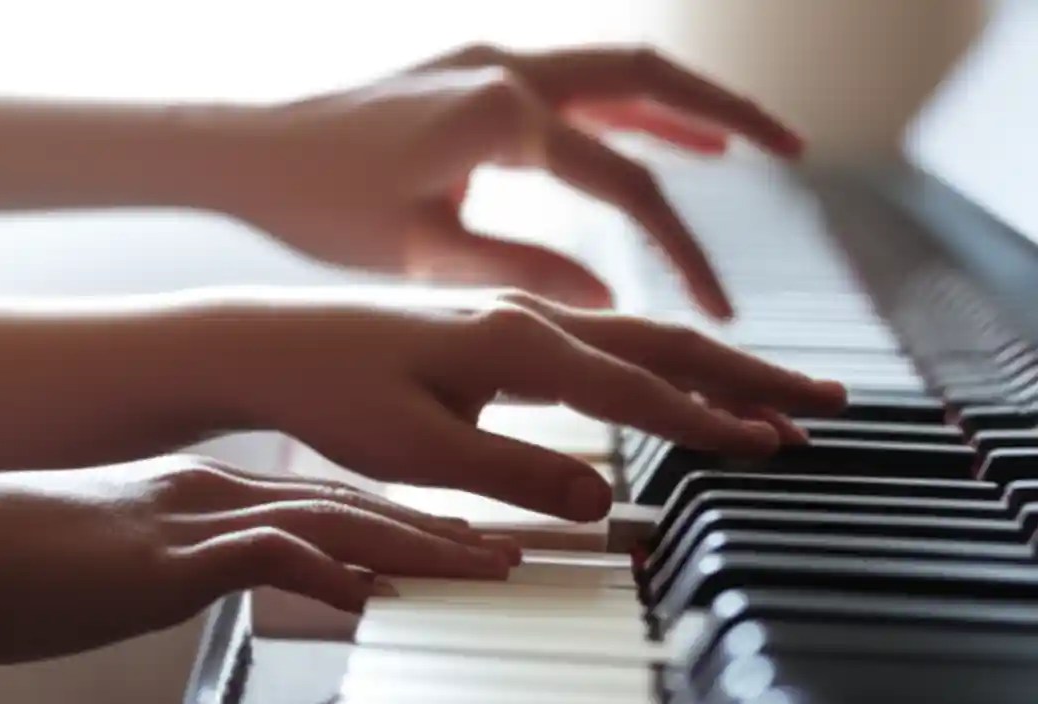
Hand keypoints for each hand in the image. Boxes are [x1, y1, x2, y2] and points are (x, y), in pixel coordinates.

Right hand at [0, 459, 515, 703]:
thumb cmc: (33, 565)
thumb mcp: (131, 559)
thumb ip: (189, 562)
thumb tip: (222, 581)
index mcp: (213, 491)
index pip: (331, 502)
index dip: (401, 522)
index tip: (457, 541)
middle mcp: (220, 492)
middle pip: (353, 505)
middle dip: (435, 530)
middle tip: (504, 552)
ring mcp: (199, 517)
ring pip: (334, 523)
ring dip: (415, 548)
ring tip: (481, 570)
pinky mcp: (173, 554)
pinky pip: (270, 560)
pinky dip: (331, 575)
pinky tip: (376, 596)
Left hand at [189, 291, 844, 521]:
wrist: (271, 344)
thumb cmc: (334, 391)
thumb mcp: (422, 449)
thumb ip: (519, 472)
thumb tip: (606, 501)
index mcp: (520, 342)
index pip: (641, 387)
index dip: (712, 422)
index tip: (776, 447)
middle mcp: (529, 318)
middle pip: (666, 343)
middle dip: (750, 375)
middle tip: (824, 402)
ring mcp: (516, 316)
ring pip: (639, 337)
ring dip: (711, 365)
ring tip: (772, 391)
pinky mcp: (498, 327)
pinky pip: (601, 342)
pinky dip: (656, 363)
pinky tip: (669, 378)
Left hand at [231, 45, 802, 317]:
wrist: (243, 148)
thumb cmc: (317, 203)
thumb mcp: (425, 250)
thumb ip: (524, 267)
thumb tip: (608, 291)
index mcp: (502, 117)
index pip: (626, 185)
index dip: (683, 251)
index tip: (718, 309)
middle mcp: (507, 69)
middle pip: (650, 78)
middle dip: (727, 117)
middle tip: (795, 149)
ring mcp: (489, 59)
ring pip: (614, 66)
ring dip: (680, 103)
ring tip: (739, 144)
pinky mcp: (470, 69)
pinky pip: (568, 80)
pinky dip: (616, 105)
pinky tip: (641, 133)